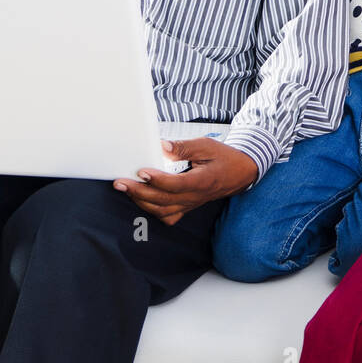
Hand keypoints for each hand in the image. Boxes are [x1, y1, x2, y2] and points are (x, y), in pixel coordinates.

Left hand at [114, 138, 258, 225]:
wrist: (240, 172)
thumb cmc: (224, 157)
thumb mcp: (207, 146)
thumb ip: (184, 147)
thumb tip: (162, 146)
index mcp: (203, 181)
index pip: (176, 185)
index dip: (157, 180)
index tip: (141, 171)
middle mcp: (196, 197)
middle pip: (163, 200)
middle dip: (138, 191)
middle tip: (120, 182)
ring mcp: (191, 204)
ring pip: (162, 211)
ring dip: (141, 201)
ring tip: (126, 189)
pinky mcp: (188, 207)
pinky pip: (168, 216)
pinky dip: (153, 211)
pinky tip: (142, 201)